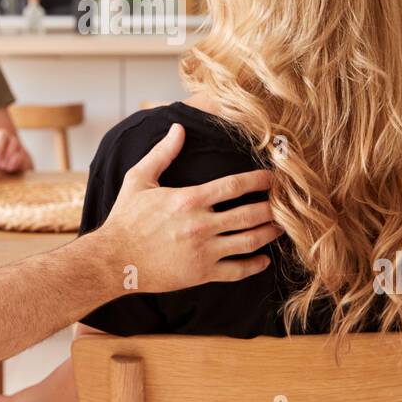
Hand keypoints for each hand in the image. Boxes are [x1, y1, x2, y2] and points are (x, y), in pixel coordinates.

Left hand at [0, 128, 30, 172]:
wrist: (6, 165)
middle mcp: (2, 136)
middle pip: (2, 135)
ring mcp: (14, 143)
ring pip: (13, 143)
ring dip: (7, 155)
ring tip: (2, 166)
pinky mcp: (22, 152)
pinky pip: (21, 153)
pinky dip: (15, 160)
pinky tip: (9, 168)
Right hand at [92, 123, 281, 294]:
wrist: (113, 259)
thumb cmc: (125, 218)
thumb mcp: (139, 179)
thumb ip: (163, 153)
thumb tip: (178, 128)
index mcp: (189, 199)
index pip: (234, 186)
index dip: (259, 180)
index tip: (274, 178)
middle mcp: (201, 225)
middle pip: (250, 214)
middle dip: (273, 208)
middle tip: (287, 203)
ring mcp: (204, 252)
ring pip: (249, 242)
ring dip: (269, 234)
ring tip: (282, 228)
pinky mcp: (201, 273)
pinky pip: (236, 271)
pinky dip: (254, 266)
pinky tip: (264, 260)